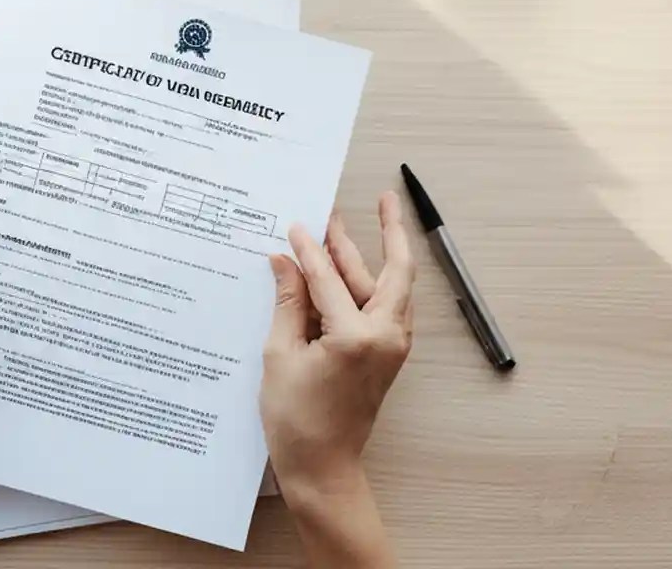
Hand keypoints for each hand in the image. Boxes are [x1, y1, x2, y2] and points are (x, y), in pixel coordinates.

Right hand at [260, 191, 413, 567]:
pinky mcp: (385, 355)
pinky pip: (380, 307)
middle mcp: (385, 337)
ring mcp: (391, 347)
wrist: (323, 469)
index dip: (307, 250)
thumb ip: (287, 303)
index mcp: (357, 337)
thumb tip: (283, 262)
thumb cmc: (297, 422)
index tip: (293, 226)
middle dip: (378, 233)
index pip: (329, 278)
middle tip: (371, 201)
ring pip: (387, 286)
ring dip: (368, 257)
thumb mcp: (280, 356)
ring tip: (342, 228)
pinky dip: (364, 285)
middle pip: (389, 270)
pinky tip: (340, 271)